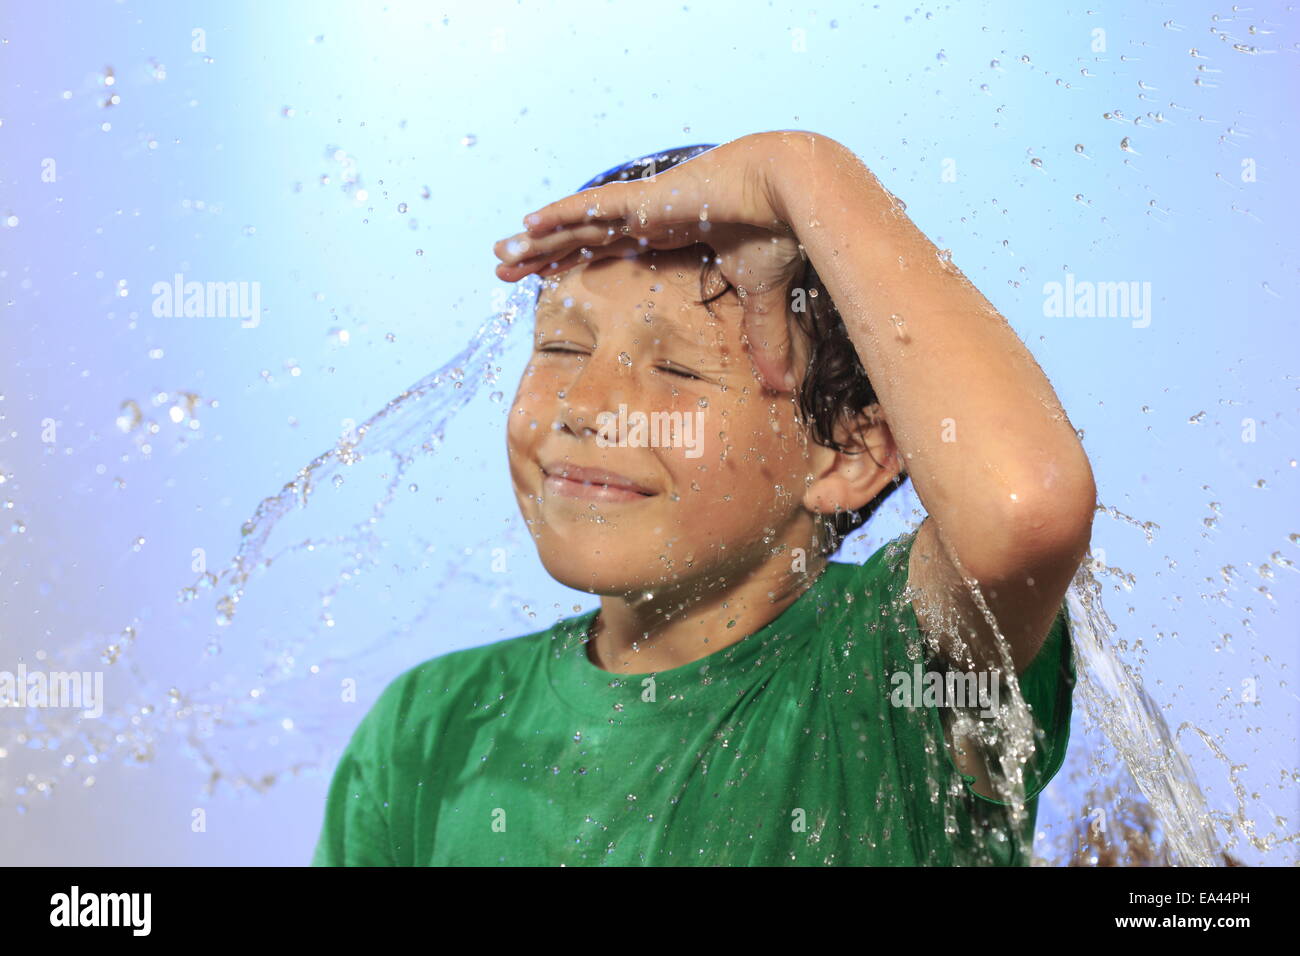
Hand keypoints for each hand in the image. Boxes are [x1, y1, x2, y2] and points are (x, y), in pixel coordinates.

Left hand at [492, 133, 806, 391]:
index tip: (547, 276)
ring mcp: (642, 207)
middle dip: (543, 255)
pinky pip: (588, 209)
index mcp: (669, 235)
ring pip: (575, 225)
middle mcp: (648, 219)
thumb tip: (782, 386)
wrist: (790, 196)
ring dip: (537, 241)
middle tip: (507, 268)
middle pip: (580, 239)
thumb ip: (764, 339)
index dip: (576, 261)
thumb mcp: (762, 298)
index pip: (610, 250)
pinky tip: (526, 224)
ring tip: (501, 252)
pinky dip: (557, 216)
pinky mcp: (642, 201)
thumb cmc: (778, 234)